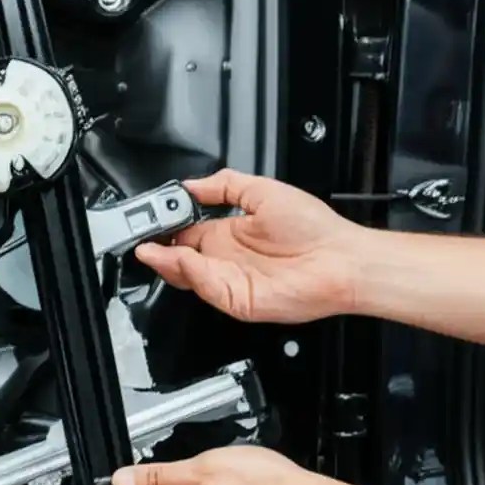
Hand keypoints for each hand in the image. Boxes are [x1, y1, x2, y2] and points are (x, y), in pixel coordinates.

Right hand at [135, 169, 365, 322]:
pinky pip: (205, 286)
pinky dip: (189, 272)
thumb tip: (190, 185)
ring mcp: (229, 280)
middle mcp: (225, 259)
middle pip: (177, 257)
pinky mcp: (237, 299)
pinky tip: (181, 257)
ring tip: (152, 247)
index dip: (164, 226)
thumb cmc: (316, 229)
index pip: (184, 233)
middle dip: (156, 247)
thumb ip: (224, 185)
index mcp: (228, 234)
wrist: (342, 259)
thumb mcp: (263, 191)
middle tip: (141, 235)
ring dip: (166, 261)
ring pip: (185, 274)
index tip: (150, 218)